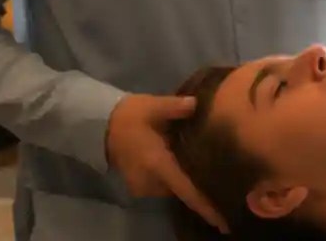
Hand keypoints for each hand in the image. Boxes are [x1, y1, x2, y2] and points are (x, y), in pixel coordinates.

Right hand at [106, 94, 226, 232]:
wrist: (101, 126)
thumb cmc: (129, 116)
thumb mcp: (153, 106)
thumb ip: (175, 107)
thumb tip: (197, 103)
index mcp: (158, 165)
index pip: (187, 191)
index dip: (206, 207)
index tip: (224, 221)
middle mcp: (152, 182)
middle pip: (183, 190)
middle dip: (200, 186)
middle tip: (223, 178)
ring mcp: (143, 187)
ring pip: (173, 187)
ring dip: (184, 178)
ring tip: (204, 165)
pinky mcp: (139, 187)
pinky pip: (163, 185)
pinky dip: (173, 177)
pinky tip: (182, 163)